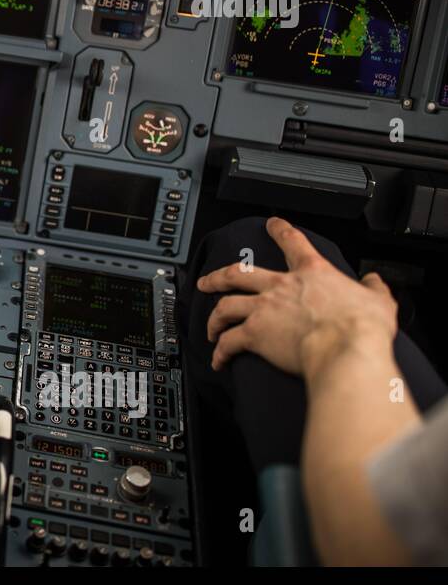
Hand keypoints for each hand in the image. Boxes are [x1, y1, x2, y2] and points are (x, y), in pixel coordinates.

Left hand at [197, 217, 397, 376]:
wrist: (346, 348)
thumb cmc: (363, 327)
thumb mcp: (378, 300)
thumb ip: (373, 288)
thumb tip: (374, 281)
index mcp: (311, 273)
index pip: (292, 243)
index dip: (280, 230)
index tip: (271, 224)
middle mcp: (280, 287)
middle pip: (237, 274)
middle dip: (217, 277)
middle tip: (206, 281)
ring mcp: (263, 309)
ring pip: (225, 306)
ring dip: (214, 318)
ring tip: (210, 328)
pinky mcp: (255, 334)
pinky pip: (229, 342)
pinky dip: (220, 352)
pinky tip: (219, 361)